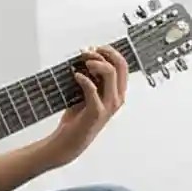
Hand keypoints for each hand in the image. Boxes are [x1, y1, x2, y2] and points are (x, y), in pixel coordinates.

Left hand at [46, 45, 127, 165]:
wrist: (68, 142)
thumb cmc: (78, 118)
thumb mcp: (88, 94)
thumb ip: (93, 78)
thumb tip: (88, 56)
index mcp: (118, 93)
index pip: (123, 65)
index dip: (110, 52)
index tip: (96, 48)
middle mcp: (117, 99)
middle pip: (120, 66)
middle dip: (104, 54)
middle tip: (87, 52)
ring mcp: (108, 106)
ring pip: (110, 74)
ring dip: (95, 63)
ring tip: (83, 62)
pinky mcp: (95, 112)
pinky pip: (92, 89)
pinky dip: (83, 79)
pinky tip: (76, 75)